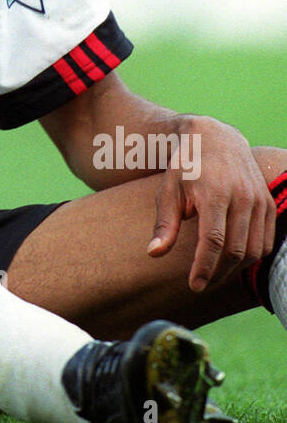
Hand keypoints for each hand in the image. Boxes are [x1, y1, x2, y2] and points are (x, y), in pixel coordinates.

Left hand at [147, 117, 275, 291]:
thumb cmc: (186, 166)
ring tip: (215, 273)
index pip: (214, 241)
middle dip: (218, 273)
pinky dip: (252, 256)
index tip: (194, 285)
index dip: (205, 267)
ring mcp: (259, 200)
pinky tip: (233, 260)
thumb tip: (153, 254)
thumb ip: (165, 224)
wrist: (215, 138)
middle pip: (236, 250)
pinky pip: (266, 241)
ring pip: (254, 249)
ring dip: (236, 268)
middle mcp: (242, 197)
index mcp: (215, 193)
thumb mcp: (168, 189)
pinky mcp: (268, 203)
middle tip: (201, 283)